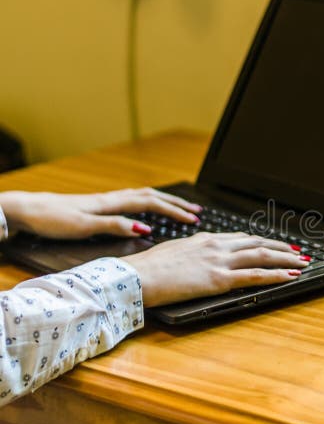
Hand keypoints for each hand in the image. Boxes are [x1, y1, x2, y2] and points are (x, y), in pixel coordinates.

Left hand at [0, 187, 200, 238]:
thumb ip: (115, 226)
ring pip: (143, 196)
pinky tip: (149, 211)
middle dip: (177, 204)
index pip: (151, 204)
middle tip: (197, 212)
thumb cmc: (51, 219)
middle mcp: (112, 198)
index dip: (174, 211)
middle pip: (152, 196)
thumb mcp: (83, 226)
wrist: (25, 209)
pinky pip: (133, 200)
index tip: (193, 219)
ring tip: (181, 209)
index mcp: (111, 203)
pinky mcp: (99, 205)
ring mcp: (106, 201)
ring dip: (165, 202)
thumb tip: (144, 228)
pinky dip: (149, 203)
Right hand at [121, 232, 308, 306]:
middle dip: (281, 248)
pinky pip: (255, 276)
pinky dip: (277, 275)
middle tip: (298, 251)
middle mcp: (216, 246)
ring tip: (303, 262)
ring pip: (262, 256)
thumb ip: (190, 253)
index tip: (275, 244)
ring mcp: (219, 261)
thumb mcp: (172, 253)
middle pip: (257, 243)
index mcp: (204, 239)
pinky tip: (290, 276)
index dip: (262, 241)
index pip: (241, 238)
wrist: (135, 276)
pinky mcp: (219, 279)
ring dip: (286, 259)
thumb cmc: (148, 269)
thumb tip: (196, 257)